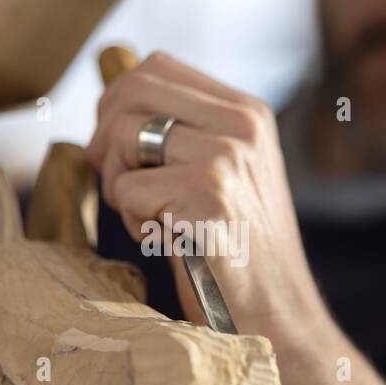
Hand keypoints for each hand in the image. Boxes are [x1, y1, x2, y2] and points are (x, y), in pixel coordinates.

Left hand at [86, 50, 319, 336]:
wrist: (278, 318)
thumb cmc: (236, 254)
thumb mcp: (223, 174)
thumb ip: (182, 128)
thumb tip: (111, 69)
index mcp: (247, 112)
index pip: (156, 66)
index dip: (120, 104)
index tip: (124, 153)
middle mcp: (241, 125)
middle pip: (132, 89)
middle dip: (107, 138)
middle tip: (125, 187)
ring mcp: (227, 158)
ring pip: (122, 136)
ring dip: (120, 185)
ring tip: (154, 218)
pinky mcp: (209, 197)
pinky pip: (128, 189)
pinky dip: (134, 223)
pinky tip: (167, 242)